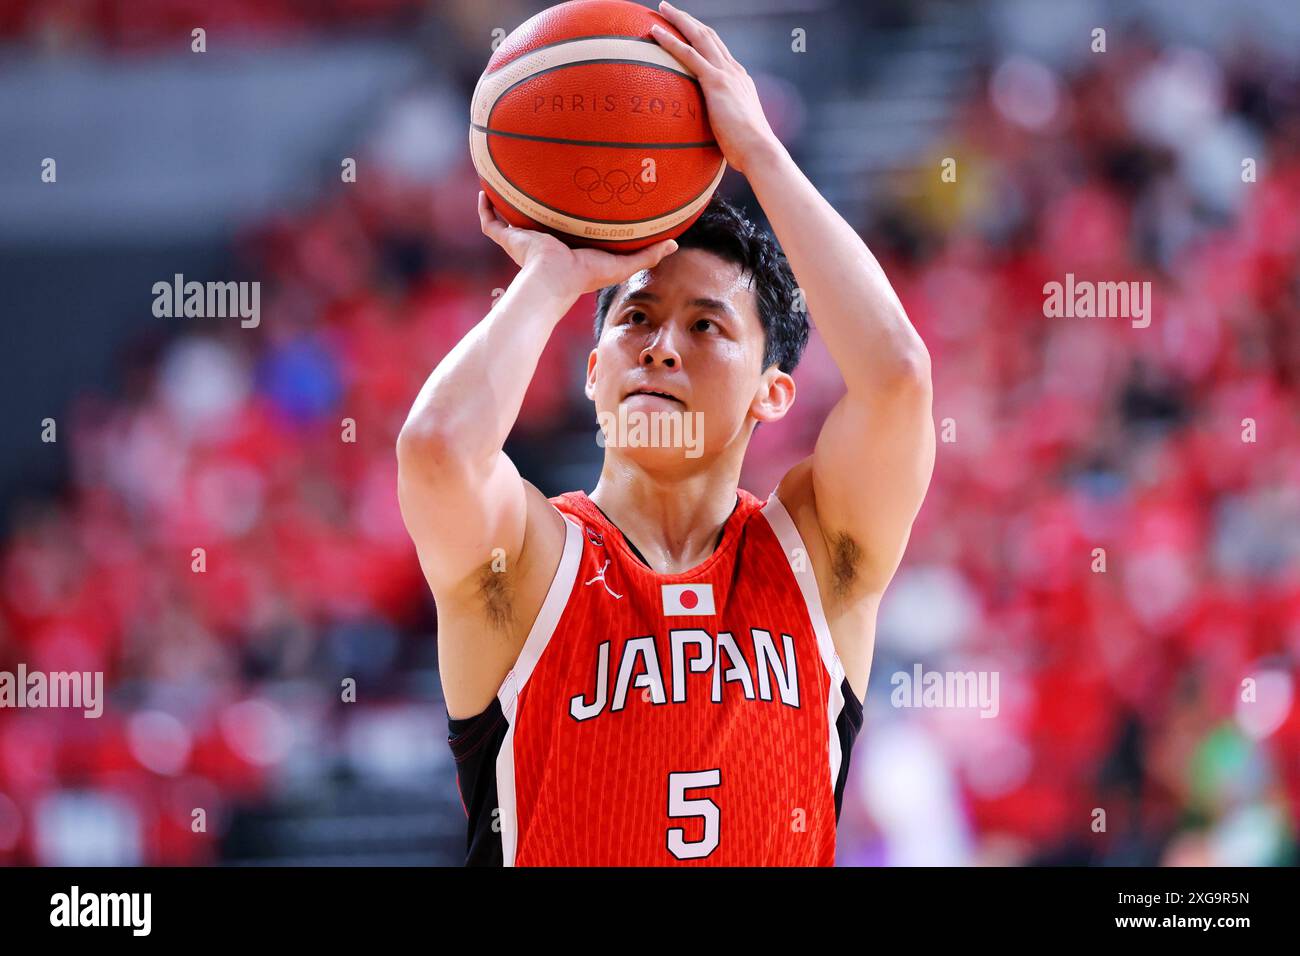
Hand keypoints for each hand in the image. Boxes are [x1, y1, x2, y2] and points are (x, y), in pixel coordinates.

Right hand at [477, 191, 677, 297]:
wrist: (552, 281)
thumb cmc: (584, 276)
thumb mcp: (621, 263)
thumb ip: (647, 255)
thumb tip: (675, 244)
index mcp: (569, 244)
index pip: (571, 226)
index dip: (574, 212)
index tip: (580, 191)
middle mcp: (545, 239)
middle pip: (540, 217)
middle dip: (540, 202)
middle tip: (545, 177)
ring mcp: (524, 239)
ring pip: (513, 217)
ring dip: (510, 200)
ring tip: (509, 175)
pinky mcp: (509, 238)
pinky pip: (491, 221)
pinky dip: (485, 207)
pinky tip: (484, 188)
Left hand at [650, 1, 778, 176]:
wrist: (760, 150)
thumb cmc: (747, 151)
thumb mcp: (733, 132)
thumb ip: (722, 125)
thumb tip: (711, 137)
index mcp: (739, 80)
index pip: (719, 51)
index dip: (702, 37)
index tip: (688, 29)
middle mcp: (734, 71)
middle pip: (709, 36)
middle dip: (689, 20)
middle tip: (670, 9)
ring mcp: (725, 74)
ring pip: (699, 36)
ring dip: (679, 19)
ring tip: (661, 8)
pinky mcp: (716, 82)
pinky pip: (688, 55)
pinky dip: (671, 41)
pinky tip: (655, 32)